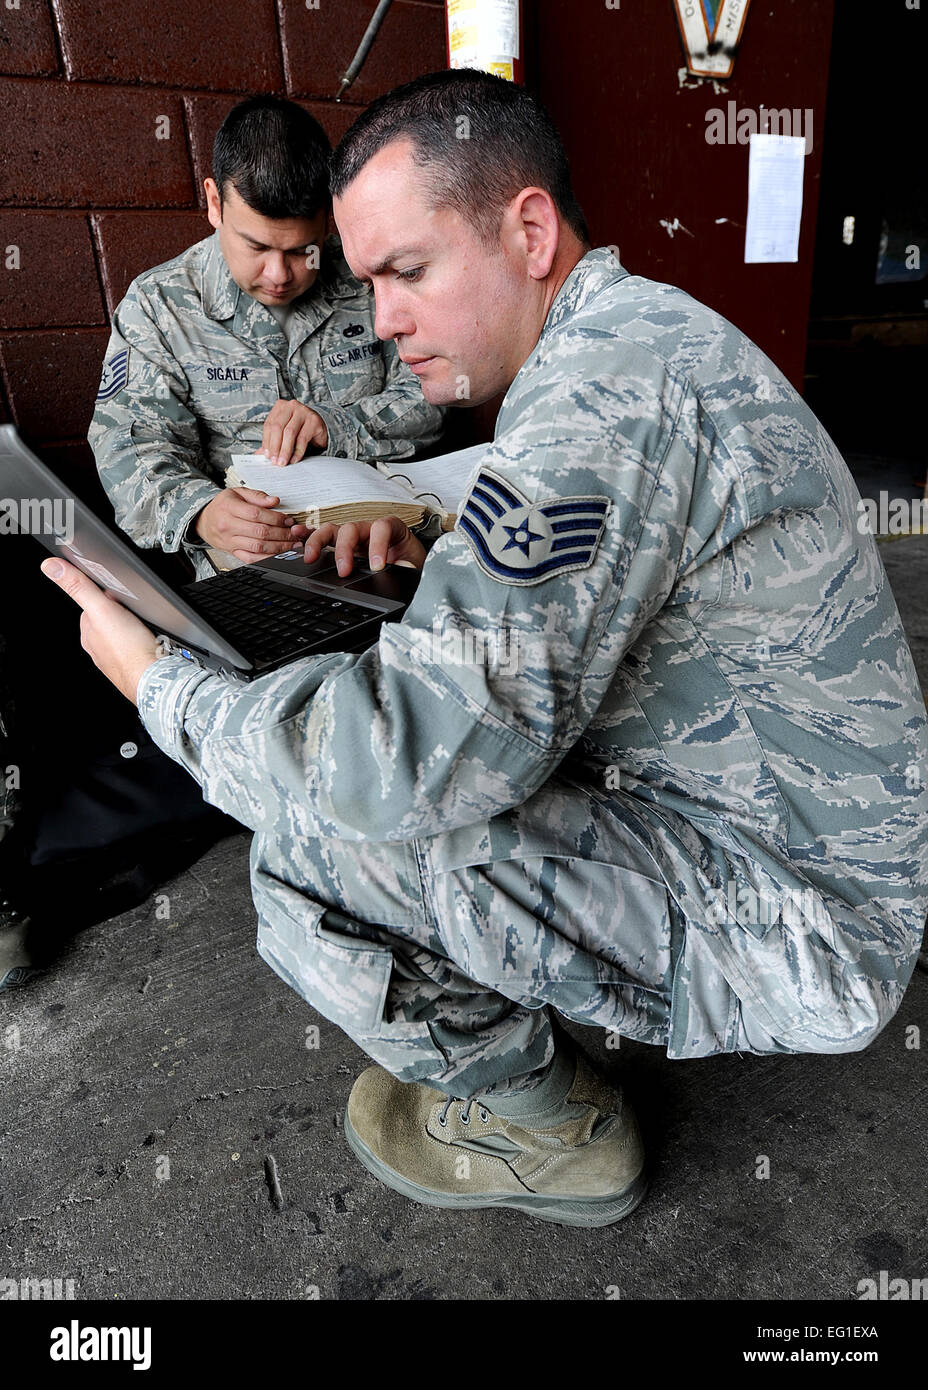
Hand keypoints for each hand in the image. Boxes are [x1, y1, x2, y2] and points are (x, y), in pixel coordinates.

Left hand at [39, 558, 159, 704]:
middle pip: (108, 619)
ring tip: (142, 627)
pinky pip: (137, 647)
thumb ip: (79, 587)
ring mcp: (116, 658)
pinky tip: (150, 641)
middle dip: (119, 612)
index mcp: (88, 633)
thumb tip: (51, 567)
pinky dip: (142, 642)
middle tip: (134, 612)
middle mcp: (98, 647)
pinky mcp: (134, 665)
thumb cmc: (129, 650)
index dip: (106, 596)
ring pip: (122, 634)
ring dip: (132, 628)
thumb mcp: (100, 609)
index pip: (92, 606)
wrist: (154, 678)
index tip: (118, 596)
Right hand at [194, 487, 299, 562]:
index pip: (256, 514)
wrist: (204, 521)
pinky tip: (279, 555)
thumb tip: (275, 501)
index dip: (276, 518)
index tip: (288, 520)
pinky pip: (251, 559)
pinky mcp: (232, 552)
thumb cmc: (223, 505)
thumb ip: (257, 496)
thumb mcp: (237, 493)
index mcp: (229, 507)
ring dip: (279, 547)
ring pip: (258, 547)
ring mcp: (230, 541)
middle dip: (281, 534)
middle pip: (260, 532)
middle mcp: (228, 526)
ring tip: (292, 544)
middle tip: (294, 533)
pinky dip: (267, 558)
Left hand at [260, 399, 327, 464]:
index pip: (269, 424)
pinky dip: (297, 451)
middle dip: (275, 447)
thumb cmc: (300, 429)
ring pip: (289, 433)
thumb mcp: (284, 433)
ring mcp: (303, 412)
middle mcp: (291, 406)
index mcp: (280, 407)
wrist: (320, 428)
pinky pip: (302, 439)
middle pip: (278, 427)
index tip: (267, 455)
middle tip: (274, 460)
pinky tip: (294, 459)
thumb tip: (259, 454)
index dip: (267, 441)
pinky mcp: (314, 421)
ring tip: (283, 461)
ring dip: (285, 450)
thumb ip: (272, 442)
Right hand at [294, 516, 425, 575]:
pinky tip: (297, 537)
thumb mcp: (417, 565)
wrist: (410, 565)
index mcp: (391, 529)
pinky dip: (308, 537)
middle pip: (351, 528)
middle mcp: (369, 529)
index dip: (378, 545)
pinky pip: (322, 538)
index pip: (381, 527)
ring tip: (311, 557)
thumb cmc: (412, 561)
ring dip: (319, 542)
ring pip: (332, 530)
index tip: (377, 566)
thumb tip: (401, 568)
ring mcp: (354, 537)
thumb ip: (410, 566)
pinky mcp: (342, 547)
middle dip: (345, 549)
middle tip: (344, 570)